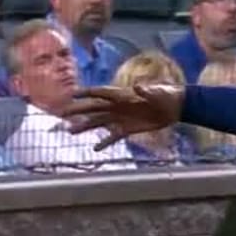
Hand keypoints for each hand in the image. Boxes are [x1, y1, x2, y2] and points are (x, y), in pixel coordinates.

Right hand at [62, 85, 184, 149]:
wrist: (174, 107)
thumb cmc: (165, 95)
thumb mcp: (157, 93)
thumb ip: (146, 91)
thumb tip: (137, 87)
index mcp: (122, 95)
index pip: (100, 92)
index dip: (86, 93)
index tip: (72, 95)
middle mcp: (117, 106)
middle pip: (93, 108)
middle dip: (78, 110)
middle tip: (61, 114)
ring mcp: (121, 118)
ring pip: (98, 122)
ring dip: (85, 126)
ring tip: (70, 131)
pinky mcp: (128, 129)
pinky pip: (113, 137)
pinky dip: (104, 142)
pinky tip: (95, 149)